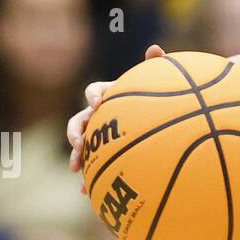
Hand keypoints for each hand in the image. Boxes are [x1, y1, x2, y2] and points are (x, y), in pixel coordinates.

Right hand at [67, 44, 164, 193]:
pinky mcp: (104, 152)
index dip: (93, 96)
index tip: (98, 104)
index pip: (95, 91)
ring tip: (77, 168)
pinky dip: (89, 176)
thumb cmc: (159, 95)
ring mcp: (100, 135)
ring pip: (81, 145)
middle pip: (79, 121)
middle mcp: (101, 115)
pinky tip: (88, 191)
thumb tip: (155, 48)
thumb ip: (156, 65)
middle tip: (79, 142)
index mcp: (111, 95)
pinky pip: (93, 164)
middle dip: (75, 132)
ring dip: (76, 155)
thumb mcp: (158, 80)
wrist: (163, 117)